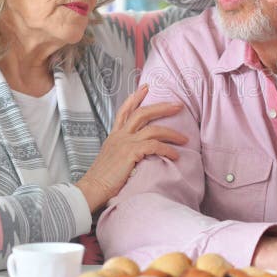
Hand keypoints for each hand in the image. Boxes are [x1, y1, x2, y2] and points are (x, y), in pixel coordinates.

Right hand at [76, 84, 187, 211]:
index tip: (146, 87)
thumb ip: (122, 149)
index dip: (135, 98)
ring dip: (171, 133)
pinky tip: (175, 155)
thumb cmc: (102, 179)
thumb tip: (137, 150)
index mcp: (114, 135)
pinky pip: (154, 146)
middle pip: (142, 113)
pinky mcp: (130, 153)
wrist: (92, 189)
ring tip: (184, 139)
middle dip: (162, 107)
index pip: (124, 111)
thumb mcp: (110, 157)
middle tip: (178, 105)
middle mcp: (119, 136)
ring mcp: (124, 143)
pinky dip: (167, 149)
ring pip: (153, 129)